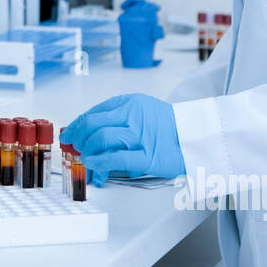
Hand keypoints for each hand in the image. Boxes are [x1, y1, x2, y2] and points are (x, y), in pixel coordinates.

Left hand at [63, 93, 184, 186]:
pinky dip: (99, 161)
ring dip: (86, 149)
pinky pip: (116, 157)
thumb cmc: (168, 126)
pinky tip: (94, 164)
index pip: (94, 112)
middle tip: (75, 146)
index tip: (70, 134)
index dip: (77, 125)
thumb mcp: (142, 111)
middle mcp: (133, 115)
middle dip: (78, 137)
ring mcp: (140, 136)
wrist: (196, 136)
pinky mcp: (147, 156)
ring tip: (84, 157)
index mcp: (130, 103)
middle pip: (93, 124)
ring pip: (101, 138)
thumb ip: (118, 118)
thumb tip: (88, 130)